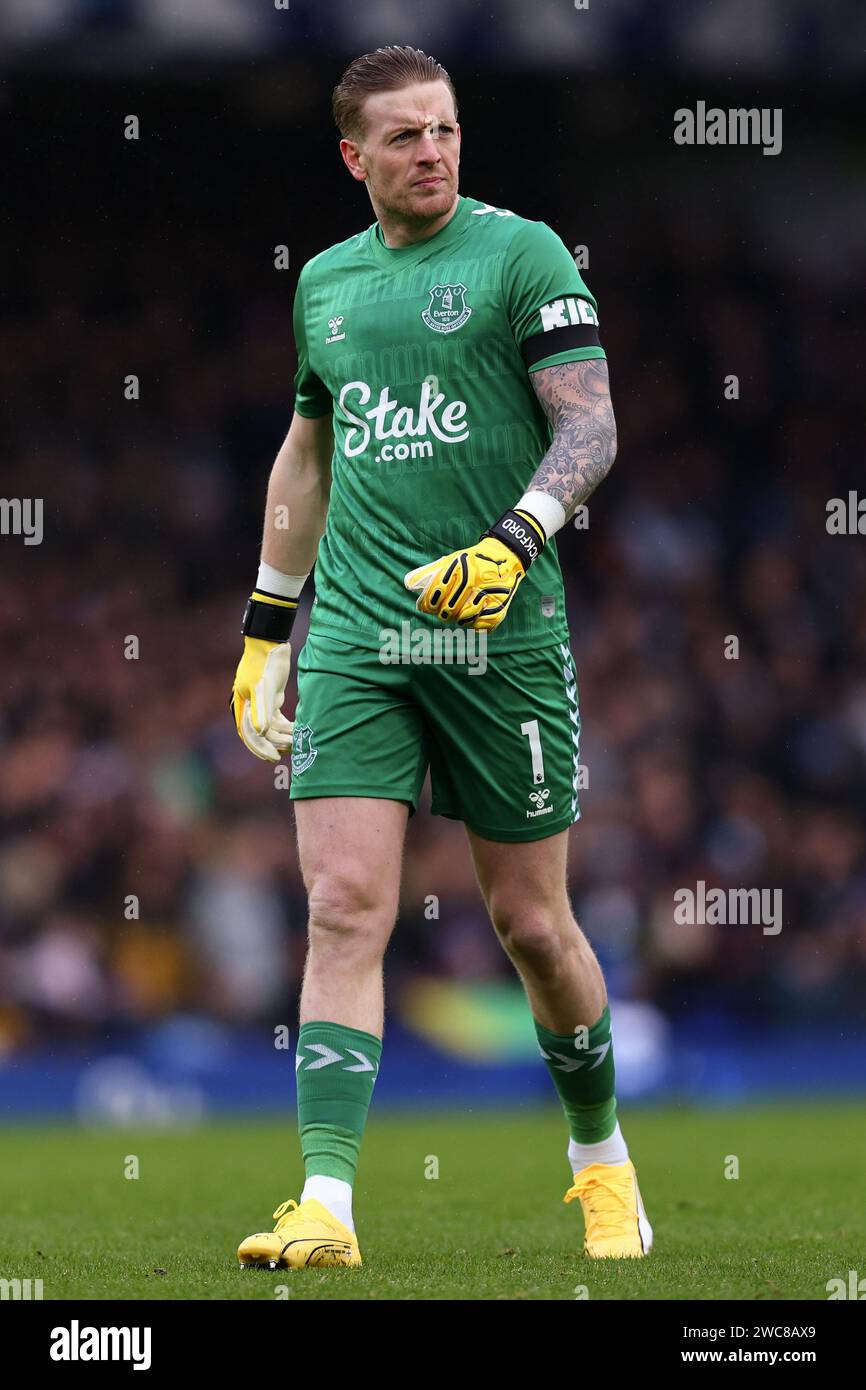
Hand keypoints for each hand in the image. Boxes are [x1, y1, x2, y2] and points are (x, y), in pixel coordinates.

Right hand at [231, 636, 294, 761]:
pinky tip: (298, 730)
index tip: (274, 757)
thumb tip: (261, 732)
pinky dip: (286, 726)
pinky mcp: (271, 699)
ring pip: (271, 728)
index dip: (260, 748)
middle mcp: (249, 708)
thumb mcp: (264, 687)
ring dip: (283, 735)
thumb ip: (262, 710)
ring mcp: (260, 704)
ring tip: (298, 740)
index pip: (249, 734)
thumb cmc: (265, 663)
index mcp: (242, 706)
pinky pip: (277, 720)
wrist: (271, 643)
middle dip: (275, 744)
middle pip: (260, 734)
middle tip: (292, 749)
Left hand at [404, 536, 525, 630]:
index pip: (434, 595)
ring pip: (462, 620)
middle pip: (447, 610)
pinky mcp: (500, 606)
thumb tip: (408, 584)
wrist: (506, 556)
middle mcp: (473, 581)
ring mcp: (487, 595)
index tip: (424, 606)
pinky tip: (472, 615)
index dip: (426, 604)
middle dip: (441, 613)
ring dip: (457, 619)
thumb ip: (429, 572)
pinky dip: (473, 624)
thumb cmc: (473, 560)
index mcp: (459, 569)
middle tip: (442, 610)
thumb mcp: (451, 560)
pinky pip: (480, 625)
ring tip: (457, 612)